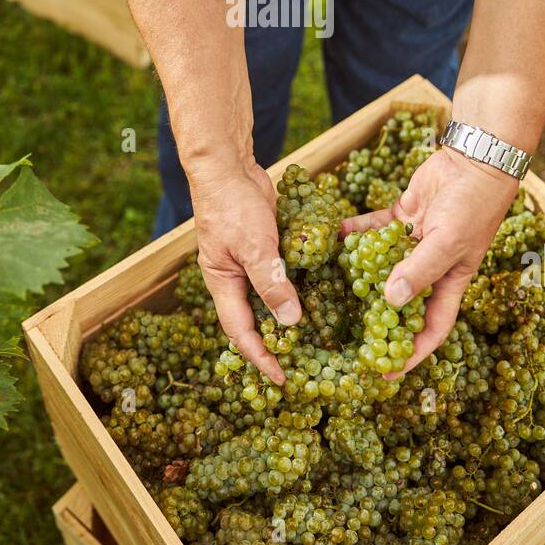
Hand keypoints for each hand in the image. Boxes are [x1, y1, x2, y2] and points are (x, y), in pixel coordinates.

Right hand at [191, 161, 300, 383]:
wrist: (229, 166)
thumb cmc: (233, 205)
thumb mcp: (255, 246)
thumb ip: (271, 283)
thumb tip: (290, 322)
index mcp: (223, 284)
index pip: (240, 332)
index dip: (260, 357)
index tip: (280, 379)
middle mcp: (234, 278)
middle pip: (255, 320)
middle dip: (275, 344)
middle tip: (302, 366)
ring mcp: (250, 263)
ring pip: (270, 298)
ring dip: (289, 315)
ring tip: (317, 337)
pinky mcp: (266, 247)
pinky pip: (282, 274)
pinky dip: (298, 286)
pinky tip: (321, 293)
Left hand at [341, 146, 517, 372]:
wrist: (475, 161)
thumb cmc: (472, 207)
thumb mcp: (449, 243)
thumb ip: (419, 270)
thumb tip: (390, 301)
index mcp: (449, 283)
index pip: (431, 330)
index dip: (411, 355)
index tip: (387, 375)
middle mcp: (430, 267)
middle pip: (401, 302)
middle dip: (377, 319)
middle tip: (345, 335)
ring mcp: (414, 243)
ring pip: (381, 266)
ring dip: (359, 273)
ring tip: (328, 286)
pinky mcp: (402, 218)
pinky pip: (373, 232)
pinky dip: (355, 234)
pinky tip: (334, 236)